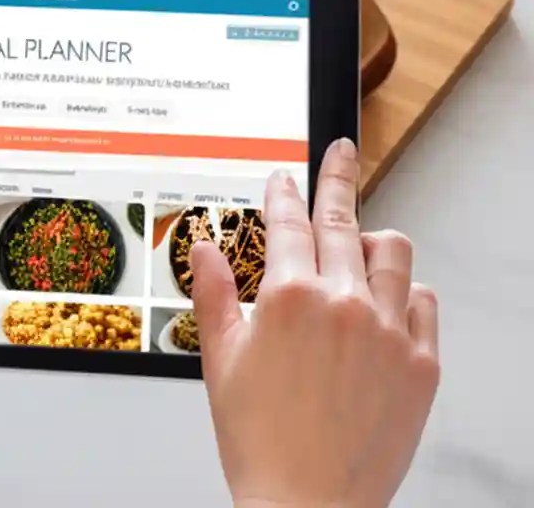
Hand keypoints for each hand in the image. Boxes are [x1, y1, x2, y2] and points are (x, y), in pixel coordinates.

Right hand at [192, 138, 439, 507]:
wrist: (307, 503)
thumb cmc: (260, 440)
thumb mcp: (219, 360)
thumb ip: (213, 292)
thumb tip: (203, 246)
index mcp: (289, 297)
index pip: (289, 222)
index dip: (285, 191)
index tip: (284, 177)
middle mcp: (345, 303)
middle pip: (344, 221)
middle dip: (338, 180)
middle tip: (340, 156)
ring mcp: (390, 330)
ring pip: (395, 252)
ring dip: (373, 240)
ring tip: (361, 244)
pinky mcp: (422, 362)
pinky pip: (425, 302)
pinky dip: (406, 293)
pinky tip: (387, 303)